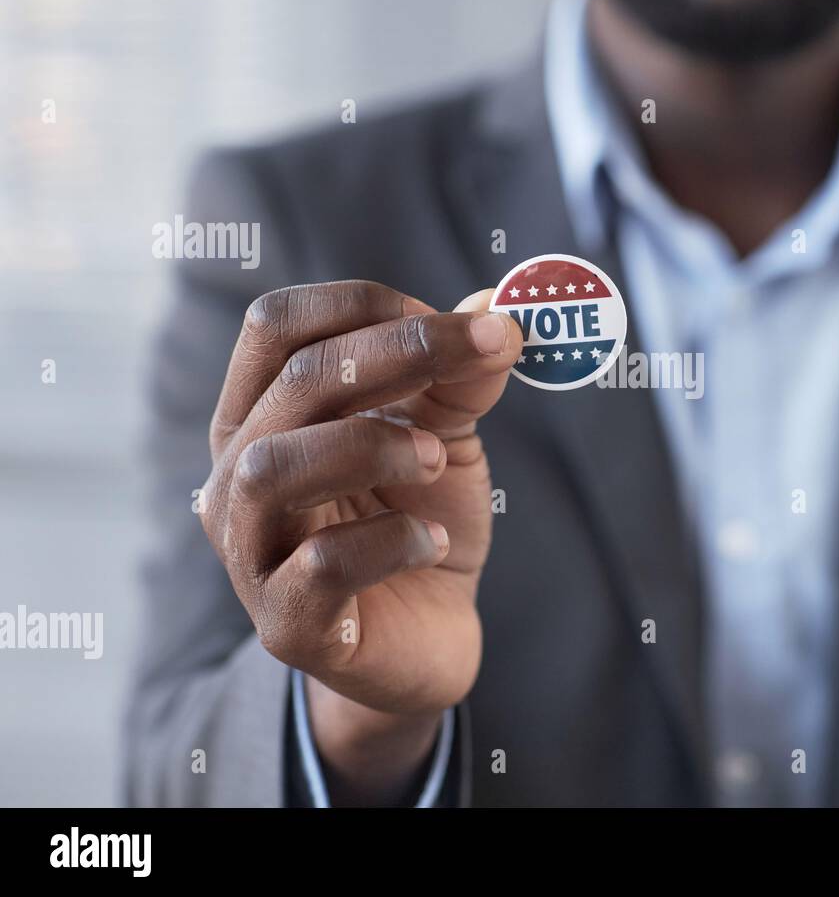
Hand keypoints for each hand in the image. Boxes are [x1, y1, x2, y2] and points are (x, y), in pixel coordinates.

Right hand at [198, 279, 520, 802]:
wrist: (430, 636)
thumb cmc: (420, 519)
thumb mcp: (445, 438)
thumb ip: (460, 379)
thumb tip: (496, 307)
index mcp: (264, 413)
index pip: (279, 325)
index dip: (367, 305)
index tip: (458, 322)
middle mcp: (237, 473)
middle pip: (292, 382)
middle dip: (400, 352)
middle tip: (488, 349)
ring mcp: (251, 552)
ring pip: (273, 468)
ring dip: (370, 444)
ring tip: (434, 457)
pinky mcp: (287, 624)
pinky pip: (321, 566)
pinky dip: (391, 540)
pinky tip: (435, 541)